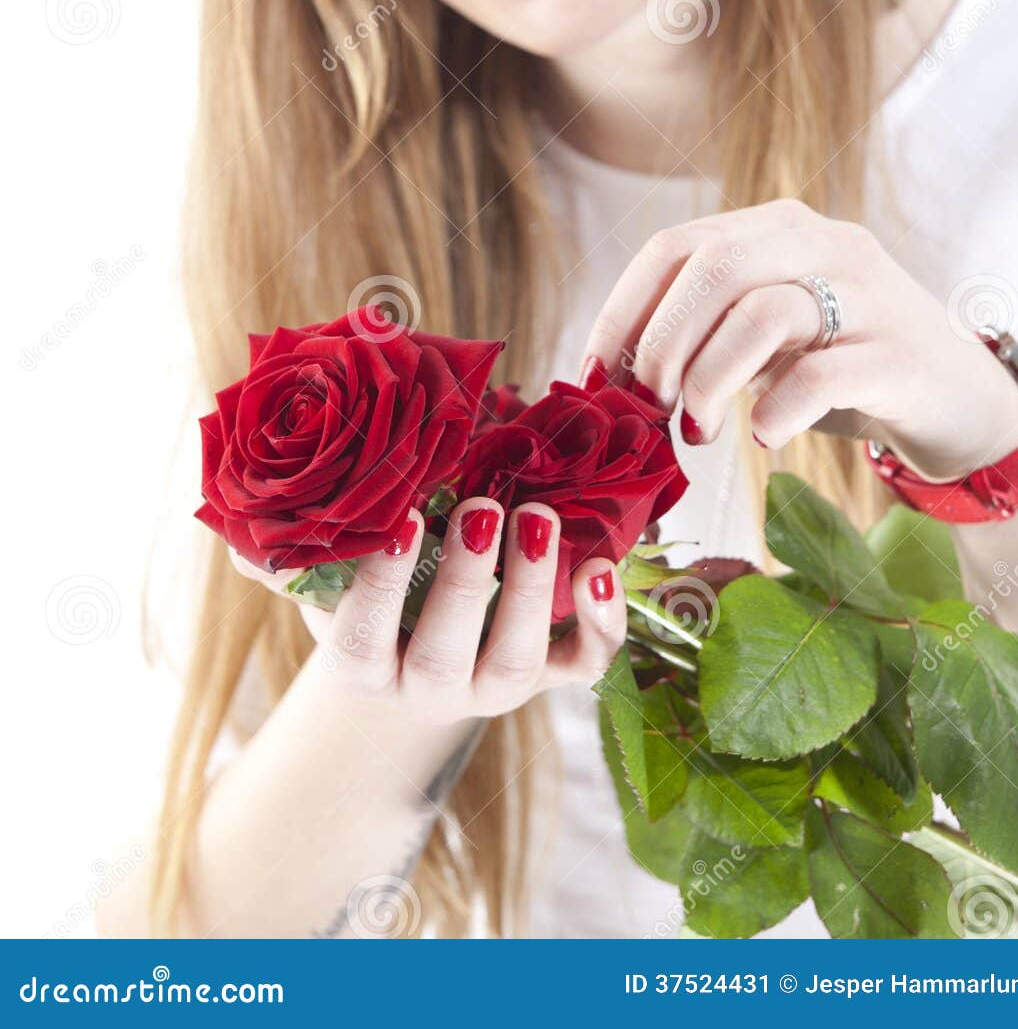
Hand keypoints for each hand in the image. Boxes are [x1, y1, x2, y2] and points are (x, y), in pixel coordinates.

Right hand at [228, 496, 625, 720]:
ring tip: (540, 516)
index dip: (383, 586)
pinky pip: (584, 665)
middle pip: (448, 654)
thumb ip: (284, 558)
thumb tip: (237, 532)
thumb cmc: (364, 602)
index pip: (366, 638)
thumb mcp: (320, 584)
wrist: (419, 654)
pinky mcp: (550, 676)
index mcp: (366, 668)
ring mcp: (494, 685)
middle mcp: (432, 689)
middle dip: (468, 582)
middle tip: (482, 507)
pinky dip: (602, 623)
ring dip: (534, 589)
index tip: (401, 520)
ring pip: (519, 661)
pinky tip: (602, 567)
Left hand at [578, 197, 1017, 478]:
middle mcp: (823, 244)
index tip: (596, 375)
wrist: (960, 404)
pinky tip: (762, 435)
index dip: (623, 310)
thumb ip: (705, 336)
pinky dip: (777, 409)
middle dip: (662, 342)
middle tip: (648, 406)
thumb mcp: (766, 341)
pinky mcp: (900, 356)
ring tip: (699, 430)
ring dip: (709, 378)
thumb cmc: (843, 371)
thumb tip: (610, 376)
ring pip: (763, 313)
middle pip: (714, 266)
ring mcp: (867, 296)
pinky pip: (822, 374)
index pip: (676, 246)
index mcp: (777, 229)